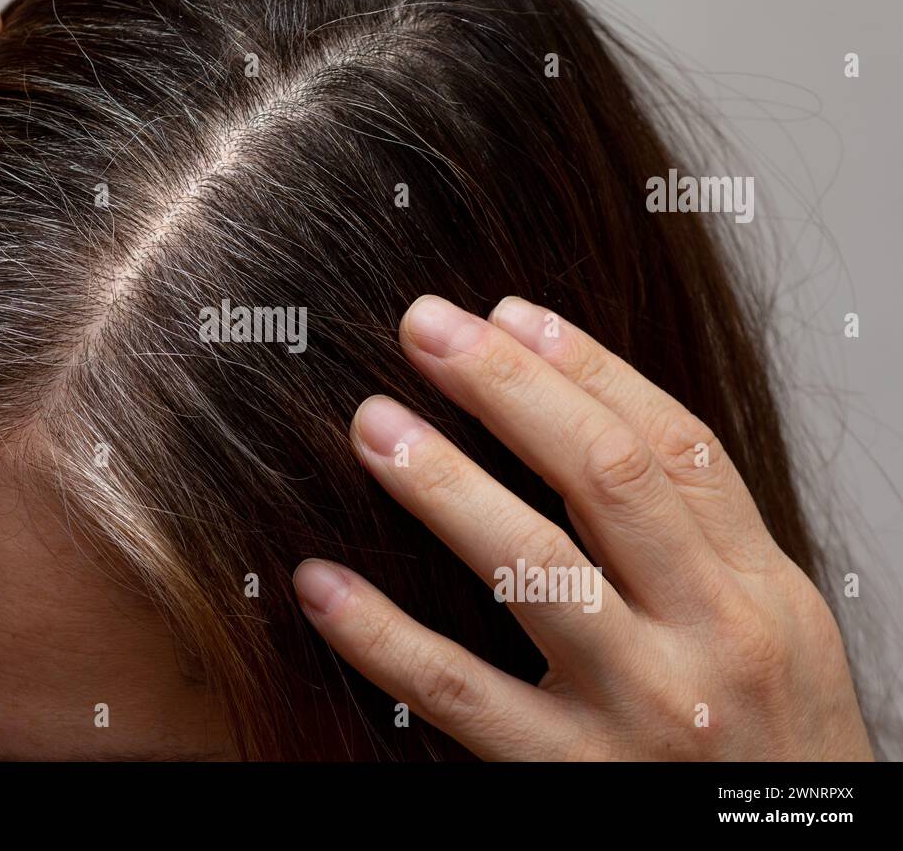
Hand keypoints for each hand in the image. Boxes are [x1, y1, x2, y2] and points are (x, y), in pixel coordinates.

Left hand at [294, 294, 871, 759]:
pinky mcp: (566, 778)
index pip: (671, 445)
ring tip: (373, 424)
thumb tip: (582, 419)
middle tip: (425, 328)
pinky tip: (321, 584)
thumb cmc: (769, 744)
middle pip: (603, 478)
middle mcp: (707, 639)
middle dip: (508, 389)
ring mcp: (636, 712)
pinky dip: (381, 635)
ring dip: (443, 486)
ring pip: (531, 569)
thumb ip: (690, 537)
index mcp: (756, 588)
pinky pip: (457, 694)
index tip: (506, 313)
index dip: (585, 367)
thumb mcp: (766, 627)